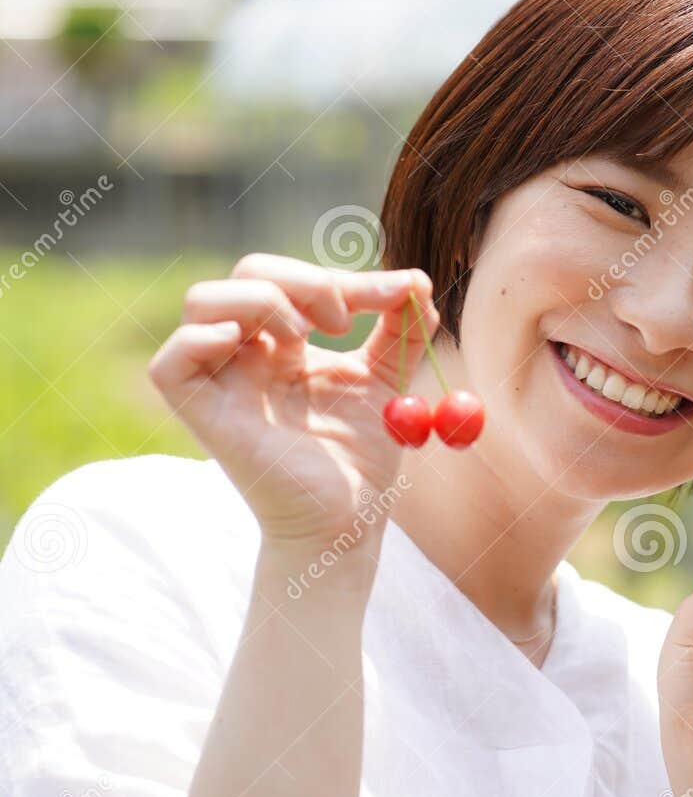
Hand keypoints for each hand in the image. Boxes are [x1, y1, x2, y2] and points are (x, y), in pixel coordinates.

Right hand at [149, 254, 439, 551]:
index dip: (351, 279)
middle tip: (343, 319)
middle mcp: (248, 354)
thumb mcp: (389, 383)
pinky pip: (170, 363)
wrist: (348, 522)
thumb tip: (419, 282)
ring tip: (303, 334)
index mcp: (285, 342)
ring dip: (260, 299)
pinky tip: (244, 344)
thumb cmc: (359, 458)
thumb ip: (402, 332)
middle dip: (305, 280)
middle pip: (250, 274)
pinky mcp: (202, 415)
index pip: (301, 281)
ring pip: (202, 302)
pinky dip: (200, 339)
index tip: (404, 290)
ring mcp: (221, 382)